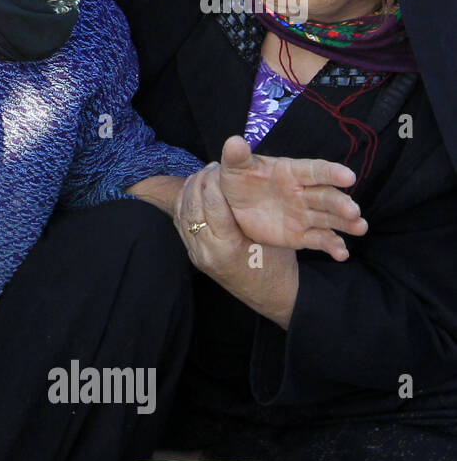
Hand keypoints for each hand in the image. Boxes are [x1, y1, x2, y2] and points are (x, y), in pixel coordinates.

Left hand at [174, 160, 299, 327]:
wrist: (272, 296)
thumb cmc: (278, 264)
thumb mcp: (273, 236)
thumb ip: (254, 212)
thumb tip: (240, 178)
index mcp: (228, 247)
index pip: (212, 204)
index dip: (214, 181)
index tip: (221, 164)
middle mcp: (207, 252)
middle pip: (192, 207)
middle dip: (199, 182)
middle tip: (211, 166)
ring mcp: (197, 255)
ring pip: (182, 215)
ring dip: (189, 191)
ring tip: (202, 174)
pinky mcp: (194, 256)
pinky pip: (182, 224)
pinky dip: (185, 204)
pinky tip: (194, 191)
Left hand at [216, 135, 366, 260]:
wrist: (233, 208)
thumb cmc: (239, 181)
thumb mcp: (234, 169)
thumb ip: (237, 157)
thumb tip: (234, 141)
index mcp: (291, 173)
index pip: (315, 171)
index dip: (331, 173)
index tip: (348, 176)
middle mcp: (304, 193)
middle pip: (327, 197)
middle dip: (341, 203)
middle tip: (353, 211)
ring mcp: (304, 215)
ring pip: (330, 218)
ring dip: (346, 223)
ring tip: (360, 228)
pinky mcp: (300, 235)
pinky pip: (320, 240)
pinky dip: (332, 246)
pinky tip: (342, 254)